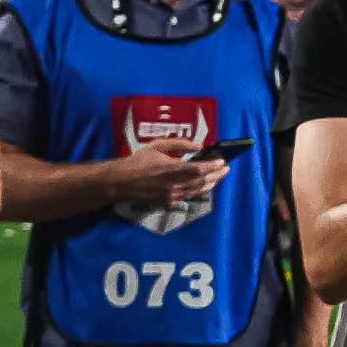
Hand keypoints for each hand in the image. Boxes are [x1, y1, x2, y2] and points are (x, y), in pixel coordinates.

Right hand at [96, 138, 230, 210]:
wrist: (121, 182)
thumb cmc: (138, 161)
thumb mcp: (157, 146)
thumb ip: (178, 144)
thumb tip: (198, 146)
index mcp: (173, 169)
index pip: (200, 169)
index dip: (214, 166)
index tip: (223, 162)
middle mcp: (175, 184)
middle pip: (203, 181)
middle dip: (217, 175)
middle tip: (226, 169)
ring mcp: (172, 195)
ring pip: (198, 191)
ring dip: (210, 184)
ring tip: (218, 177)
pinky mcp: (168, 202)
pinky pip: (188, 196)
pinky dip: (198, 191)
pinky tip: (203, 186)